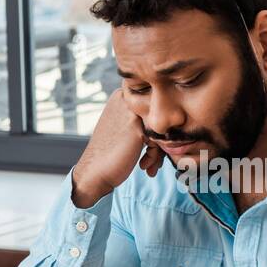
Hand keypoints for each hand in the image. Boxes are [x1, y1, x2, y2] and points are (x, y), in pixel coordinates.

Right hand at [70, 89, 164, 207]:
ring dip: (157, 151)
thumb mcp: (123, 126)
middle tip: (154, 161)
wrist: (94, 172)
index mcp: (121, 95)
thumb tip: (172, 122)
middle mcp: (126, 99)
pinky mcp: (138, 129)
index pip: (152, 108)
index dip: (156, 130)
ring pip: (160, 129)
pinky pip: (159, 140)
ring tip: (150, 166)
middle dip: (159, 142)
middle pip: (158, 118)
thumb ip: (141, 117)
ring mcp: (131, 112)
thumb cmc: (109, 152)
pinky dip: (154, 156)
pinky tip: (144, 166)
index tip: (151, 149)